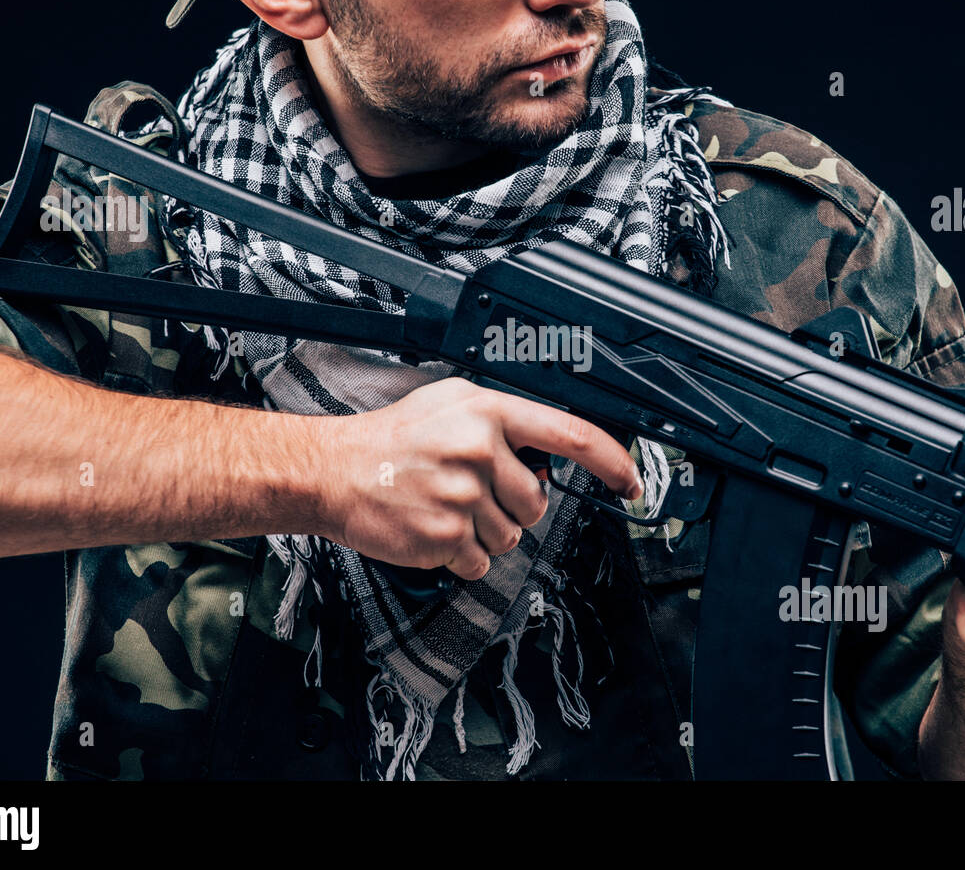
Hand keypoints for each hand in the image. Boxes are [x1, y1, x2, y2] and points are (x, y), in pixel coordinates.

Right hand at [320, 377, 642, 581]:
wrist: (333, 470)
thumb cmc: (392, 438)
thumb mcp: (450, 402)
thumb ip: (503, 420)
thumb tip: (546, 452)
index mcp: (488, 413)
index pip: (572, 435)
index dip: (612, 460)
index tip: (631, 481)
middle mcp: (479, 451)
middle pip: (537, 501)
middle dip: (513, 505)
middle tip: (472, 490)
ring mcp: (462, 496)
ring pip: (511, 535)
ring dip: (485, 531)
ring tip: (447, 506)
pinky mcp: (444, 535)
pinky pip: (480, 561)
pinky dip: (462, 554)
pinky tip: (436, 528)